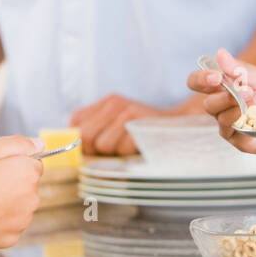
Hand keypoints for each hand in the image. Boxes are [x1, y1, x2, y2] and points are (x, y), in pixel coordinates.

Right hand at [0, 135, 44, 252]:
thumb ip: (17, 144)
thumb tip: (39, 144)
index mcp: (28, 173)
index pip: (33, 161)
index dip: (12, 160)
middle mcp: (32, 198)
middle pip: (25, 182)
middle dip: (9, 179)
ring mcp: (22, 220)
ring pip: (17, 202)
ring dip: (4, 199)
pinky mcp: (11, 237)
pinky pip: (8, 221)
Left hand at [71, 94, 200, 154]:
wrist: (179, 124)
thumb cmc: (144, 133)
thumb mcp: (119, 126)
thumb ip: (97, 132)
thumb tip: (77, 153)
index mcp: (106, 102)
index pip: (76, 122)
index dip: (79, 141)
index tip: (90, 151)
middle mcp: (113, 102)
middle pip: (86, 135)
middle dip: (96, 150)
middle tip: (113, 151)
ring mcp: (126, 110)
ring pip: (103, 145)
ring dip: (116, 153)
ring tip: (130, 146)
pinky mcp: (138, 122)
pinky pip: (121, 149)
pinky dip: (130, 153)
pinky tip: (140, 145)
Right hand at [185, 48, 255, 162]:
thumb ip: (241, 70)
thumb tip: (220, 54)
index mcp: (225, 89)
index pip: (198, 83)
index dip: (201, 79)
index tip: (216, 76)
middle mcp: (224, 109)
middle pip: (207, 103)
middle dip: (227, 95)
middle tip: (249, 90)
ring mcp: (231, 127)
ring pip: (220, 117)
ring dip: (242, 106)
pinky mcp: (241, 142)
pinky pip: (234, 131)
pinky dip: (249, 120)